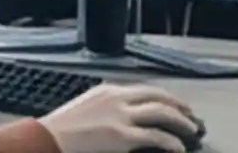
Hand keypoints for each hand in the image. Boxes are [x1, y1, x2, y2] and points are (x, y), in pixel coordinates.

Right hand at [39, 84, 198, 152]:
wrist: (45, 140)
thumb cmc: (60, 131)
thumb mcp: (85, 110)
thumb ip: (106, 109)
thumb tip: (124, 119)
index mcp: (109, 91)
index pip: (145, 90)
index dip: (165, 98)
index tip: (176, 105)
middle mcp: (118, 99)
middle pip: (158, 96)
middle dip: (179, 105)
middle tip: (192, 116)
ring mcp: (120, 117)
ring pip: (162, 112)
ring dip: (181, 121)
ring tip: (192, 130)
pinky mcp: (121, 137)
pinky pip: (155, 136)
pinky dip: (171, 142)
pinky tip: (179, 148)